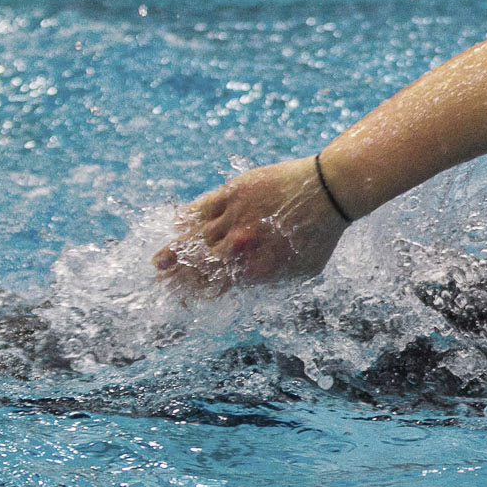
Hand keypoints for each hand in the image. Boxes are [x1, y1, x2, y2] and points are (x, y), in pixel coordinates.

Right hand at [153, 156, 349, 295]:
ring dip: (174, 252)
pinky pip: (201, 209)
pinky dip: (186, 220)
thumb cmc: (321, 233)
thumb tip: (249, 284)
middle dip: (177, 277)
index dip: (196, 292)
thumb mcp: (303, 269)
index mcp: (257, 268)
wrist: (328, 190)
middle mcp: (241, 246)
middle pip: (199, 265)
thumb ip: (273, 278)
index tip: (184, 296)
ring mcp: (234, 218)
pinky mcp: (232, 193)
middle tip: (162, 283)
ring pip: (195, 238)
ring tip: (158, 262)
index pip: (217, 285)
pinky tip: (175, 227)